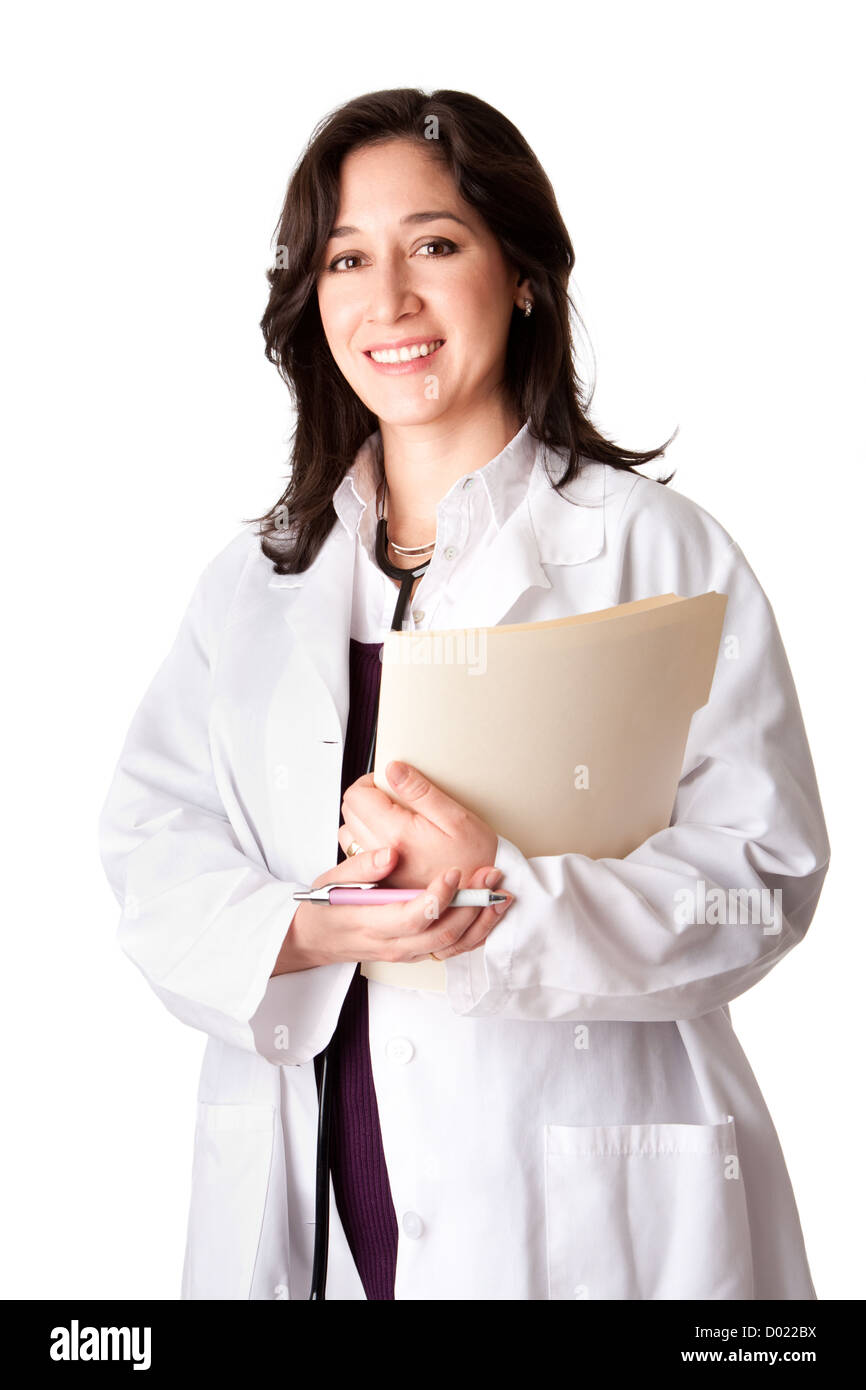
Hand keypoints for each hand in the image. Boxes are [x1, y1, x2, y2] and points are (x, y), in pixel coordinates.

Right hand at [273, 844, 512, 973]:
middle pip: (441, 935)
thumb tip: (391, 853)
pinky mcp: (415, 953)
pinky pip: (451, 950)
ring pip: (451, 946)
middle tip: (489, 876)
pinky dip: (475, 933)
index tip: (454, 872)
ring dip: (480, 921)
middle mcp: (393, 944)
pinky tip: (489, 912)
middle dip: (470, 906)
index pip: (413, 917)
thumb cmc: (326, 906)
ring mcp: (406, 953)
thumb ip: (362, 867)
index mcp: (372, 924)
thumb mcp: (333, 881)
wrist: (317, 938)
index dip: (438, 897)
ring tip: (499, 894)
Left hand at [338, 761, 498, 890]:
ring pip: (349, 834)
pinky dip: (368, 841)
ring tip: (394, 818)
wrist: (480, 896)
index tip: (389, 781)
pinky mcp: (382, 882)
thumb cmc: (475, 859)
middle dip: (367, 799)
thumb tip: (394, 770)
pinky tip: (393, 840)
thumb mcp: (456, 818)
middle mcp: (381, 855)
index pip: (357, 796)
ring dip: (365, 820)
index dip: (370, 782)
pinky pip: (358, 856)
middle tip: (395, 797)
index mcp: (397, 834)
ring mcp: (379, 871)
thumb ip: (421, 792)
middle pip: (349, 813)